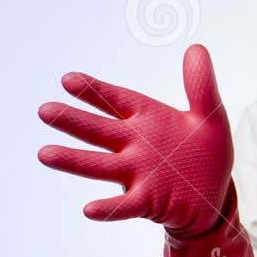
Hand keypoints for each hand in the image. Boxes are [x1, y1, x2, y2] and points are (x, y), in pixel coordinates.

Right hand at [38, 44, 234, 237]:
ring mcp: (138, 174)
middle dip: (73, 120)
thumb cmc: (206, 154)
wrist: (212, 196)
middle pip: (100, 130)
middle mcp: (136, 145)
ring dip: (74, 160)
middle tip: (44, 110)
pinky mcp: (146, 201)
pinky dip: (108, 207)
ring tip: (44, 154)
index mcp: (148, 120)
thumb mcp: (210, 117)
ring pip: (101, 165)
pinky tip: (88, 209)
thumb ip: (201, 85)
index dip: (95, 91)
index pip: (118, 100)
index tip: (68, 79)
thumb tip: (196, 47)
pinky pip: (124, 205)